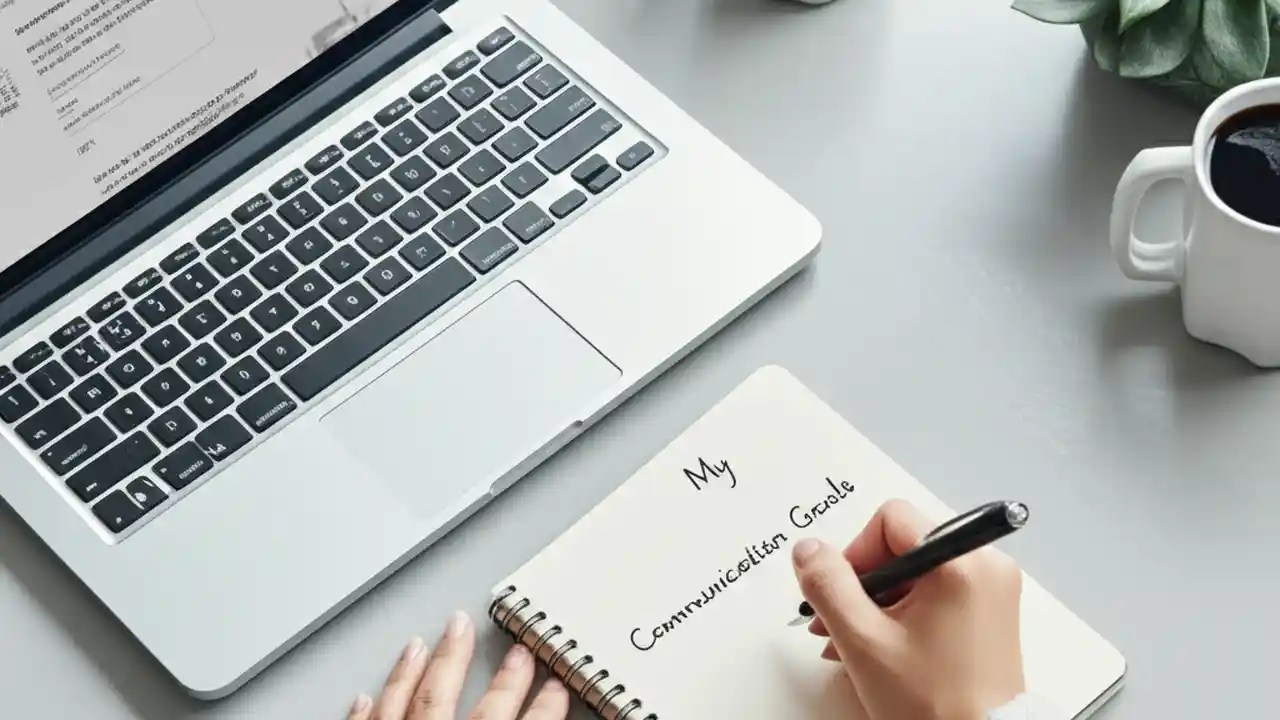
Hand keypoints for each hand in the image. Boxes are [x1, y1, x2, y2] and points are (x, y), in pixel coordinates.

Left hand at [348, 611, 569, 719]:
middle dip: (504, 680)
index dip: (547, 707)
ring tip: (433, 641)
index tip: (557, 687)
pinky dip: (366, 711)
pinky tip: (365, 695)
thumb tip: (559, 711)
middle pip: (482, 712)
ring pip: (411, 704)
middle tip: (517, 650)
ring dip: (425, 671)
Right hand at [791, 499, 1025, 719]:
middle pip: (903, 544)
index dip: (855, 553)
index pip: (890, 520)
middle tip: (839, 621)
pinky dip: (905, 610)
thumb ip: (828, 586)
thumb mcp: (864, 641)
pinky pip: (937, 590)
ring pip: (916, 570)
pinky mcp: (991, 609)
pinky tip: (881, 643)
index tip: (842, 592)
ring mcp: (993, 588)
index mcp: (962, 563)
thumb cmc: (934, 704)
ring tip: (853, 640)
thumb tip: (808, 550)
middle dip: (863, 582)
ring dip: (879, 600)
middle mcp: (987, 565)